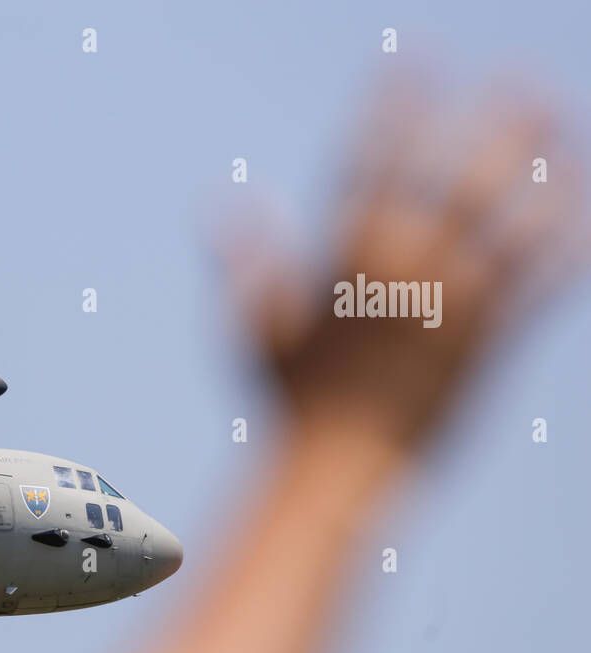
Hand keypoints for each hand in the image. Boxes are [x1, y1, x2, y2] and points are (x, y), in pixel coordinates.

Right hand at [222, 81, 585, 452]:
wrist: (340, 473)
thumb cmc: (292, 404)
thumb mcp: (255, 330)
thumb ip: (247, 262)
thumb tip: (221, 202)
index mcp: (343, 260)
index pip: (369, 161)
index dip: (393, 102)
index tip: (413, 55)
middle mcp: (402, 271)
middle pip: (454, 176)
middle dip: (487, 120)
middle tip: (518, 73)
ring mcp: (450, 305)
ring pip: (506, 216)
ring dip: (540, 164)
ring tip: (564, 124)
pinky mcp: (488, 341)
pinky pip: (537, 280)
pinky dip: (564, 238)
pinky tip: (582, 207)